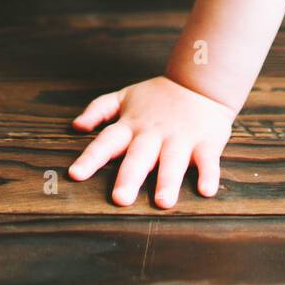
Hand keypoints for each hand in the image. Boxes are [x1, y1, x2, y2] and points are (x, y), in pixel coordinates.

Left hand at [68, 75, 235, 206]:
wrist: (200, 82)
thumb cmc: (158, 97)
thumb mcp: (124, 97)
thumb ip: (98, 109)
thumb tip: (75, 126)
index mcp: (131, 125)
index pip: (107, 142)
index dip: (91, 157)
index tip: (75, 175)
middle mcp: (153, 134)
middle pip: (139, 156)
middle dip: (129, 176)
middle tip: (120, 199)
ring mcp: (180, 138)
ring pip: (172, 160)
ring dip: (167, 180)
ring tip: (162, 202)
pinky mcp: (206, 142)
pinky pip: (208, 160)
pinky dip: (209, 174)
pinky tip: (206, 191)